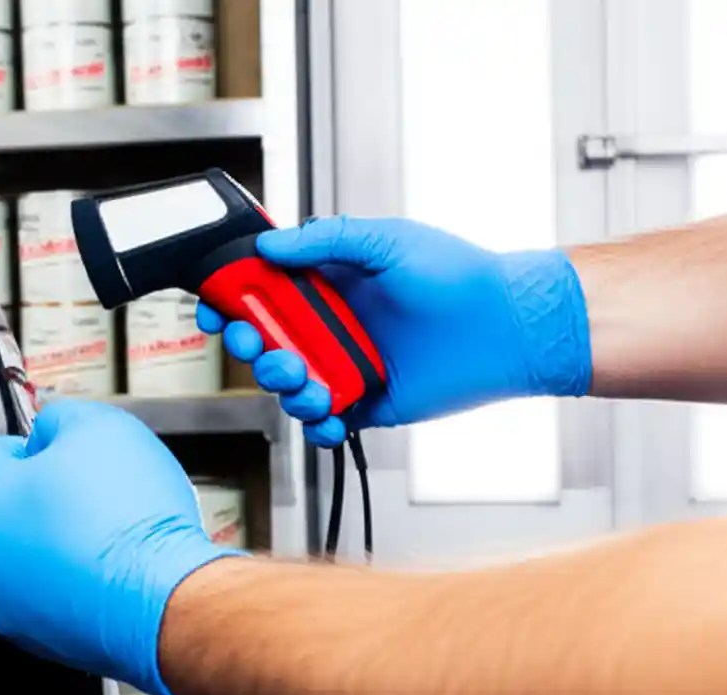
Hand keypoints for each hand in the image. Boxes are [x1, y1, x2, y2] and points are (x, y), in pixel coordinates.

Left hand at [0, 400, 241, 694]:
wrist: (165, 601)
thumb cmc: (132, 518)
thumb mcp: (99, 426)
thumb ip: (58, 417)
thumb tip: (46, 431)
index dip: (15, 446)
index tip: (47, 451)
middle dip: (36, 497)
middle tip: (86, 492)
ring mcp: (7, 604)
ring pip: (21, 558)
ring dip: (52, 543)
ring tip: (104, 536)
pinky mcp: (39, 640)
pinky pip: (46, 597)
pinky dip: (70, 583)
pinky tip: (109, 571)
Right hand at [198, 216, 591, 446]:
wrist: (510, 329)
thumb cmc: (460, 278)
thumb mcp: (388, 240)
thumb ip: (325, 238)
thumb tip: (269, 246)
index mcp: (328, 281)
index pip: (262, 288)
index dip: (232, 297)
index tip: (217, 305)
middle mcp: (331, 324)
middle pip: (264, 339)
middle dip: (249, 346)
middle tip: (258, 345)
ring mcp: (345, 364)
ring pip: (287, 383)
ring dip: (282, 384)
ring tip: (306, 378)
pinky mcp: (365, 402)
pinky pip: (323, 421)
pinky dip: (315, 424)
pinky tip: (327, 411)